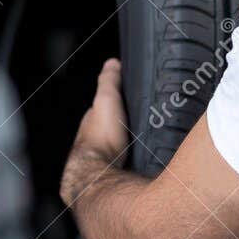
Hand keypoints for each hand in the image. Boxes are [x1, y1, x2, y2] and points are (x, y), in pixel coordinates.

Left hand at [60, 58, 129, 208]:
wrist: (98, 175)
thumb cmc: (101, 140)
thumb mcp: (107, 100)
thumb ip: (109, 82)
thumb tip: (112, 63)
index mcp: (93, 121)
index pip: (103, 107)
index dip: (115, 102)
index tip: (128, 100)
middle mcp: (95, 140)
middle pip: (111, 130)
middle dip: (124, 127)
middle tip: (142, 124)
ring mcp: (102, 159)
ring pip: (117, 149)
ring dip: (128, 146)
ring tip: (146, 144)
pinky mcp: (111, 175)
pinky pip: (123, 165)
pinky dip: (131, 163)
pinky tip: (141, 164)